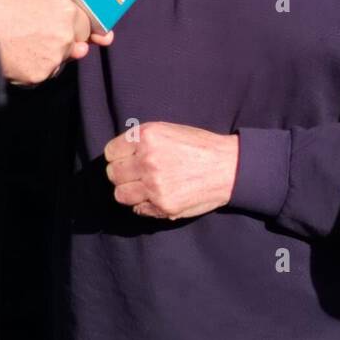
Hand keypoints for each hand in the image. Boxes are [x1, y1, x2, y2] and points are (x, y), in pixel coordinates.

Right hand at [0, 0, 113, 84]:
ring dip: (52, 53)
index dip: (77, 19)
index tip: (73, 20)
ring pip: (59, 58)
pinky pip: (43, 73)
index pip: (84, 18)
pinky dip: (36, 67)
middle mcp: (65, 35)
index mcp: (64, 8)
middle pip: (75, 40)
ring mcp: (53, 59)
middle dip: (67, 36)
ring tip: (33, 44)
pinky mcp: (38, 77)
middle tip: (48, 31)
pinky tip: (23, 57)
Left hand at [104, 122, 238, 220]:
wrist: (228, 167)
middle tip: (137, 175)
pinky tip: (157, 196)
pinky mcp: (163, 206)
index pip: (111, 152)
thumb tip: (118, 156)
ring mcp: (154, 185)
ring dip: (130, 191)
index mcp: (147, 136)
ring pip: (121, 194)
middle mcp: (147, 160)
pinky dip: (144, 205)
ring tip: (145, 187)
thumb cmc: (199, 146)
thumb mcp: (167, 130)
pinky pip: (138, 209)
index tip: (127, 160)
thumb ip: (141, 141)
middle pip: (113, 174)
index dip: (118, 157)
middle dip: (122, 174)